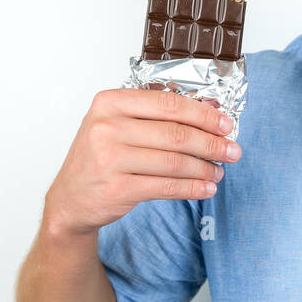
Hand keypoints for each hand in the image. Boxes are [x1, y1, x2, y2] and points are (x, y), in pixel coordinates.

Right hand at [43, 89, 240, 238]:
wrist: (70, 198)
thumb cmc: (99, 157)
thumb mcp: (116, 125)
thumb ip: (154, 117)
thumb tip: (209, 115)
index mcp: (110, 102)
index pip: (169, 103)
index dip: (203, 114)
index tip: (226, 124)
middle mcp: (107, 127)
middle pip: (176, 133)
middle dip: (211, 143)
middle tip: (232, 150)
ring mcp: (110, 159)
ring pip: (174, 162)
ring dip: (204, 168)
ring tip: (218, 172)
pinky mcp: (117, 189)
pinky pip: (166, 187)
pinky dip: (192, 188)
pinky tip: (206, 188)